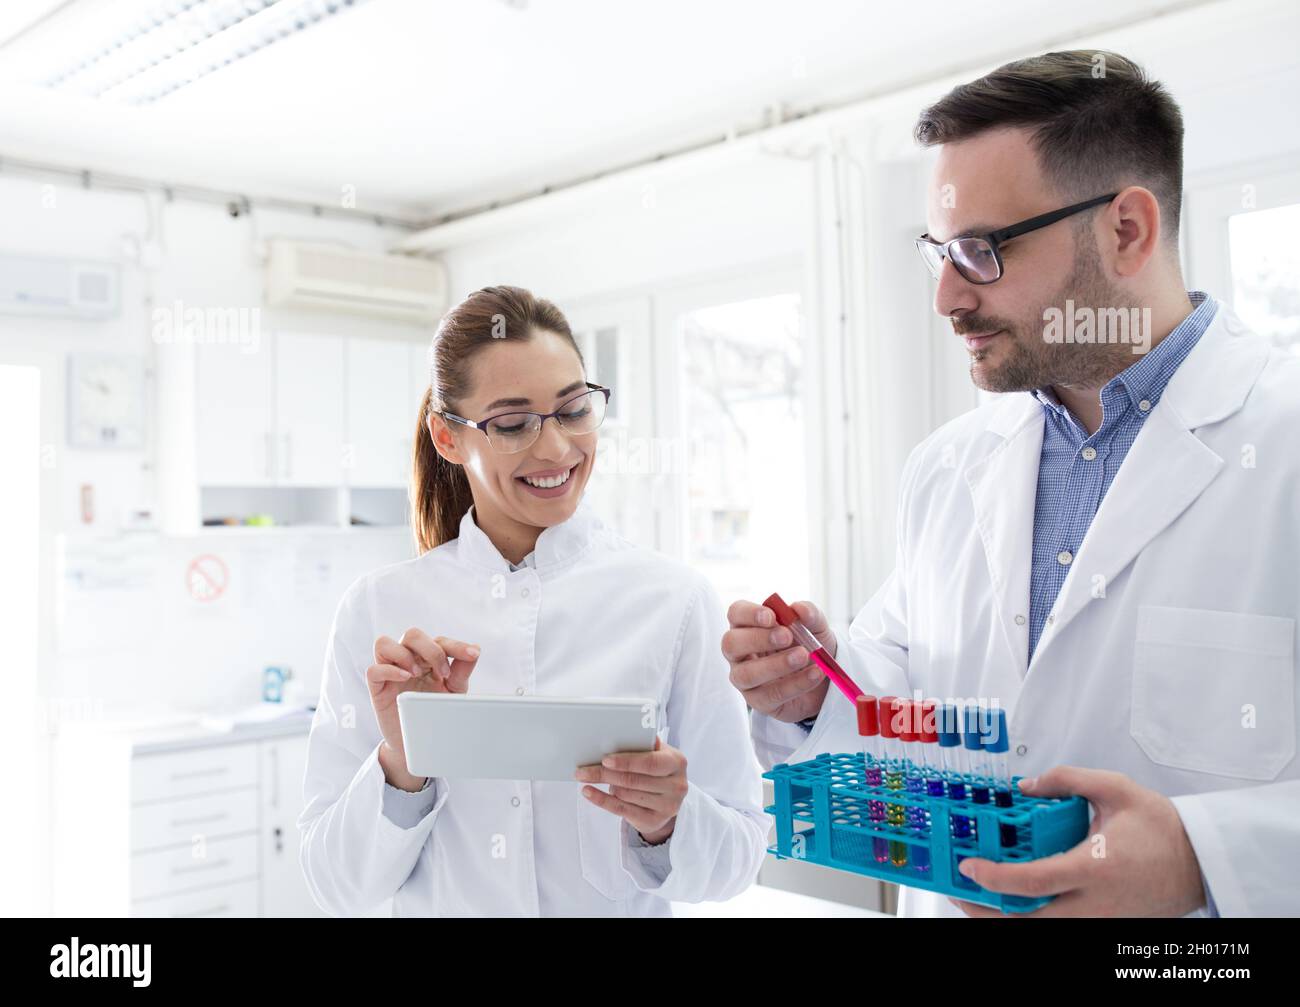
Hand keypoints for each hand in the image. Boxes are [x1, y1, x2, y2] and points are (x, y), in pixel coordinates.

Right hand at [367, 628, 479, 790]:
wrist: (419, 743)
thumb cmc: (435, 711)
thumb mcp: (453, 691)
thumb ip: (462, 670)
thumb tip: (476, 649)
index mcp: (428, 658)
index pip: (439, 640)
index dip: (456, 645)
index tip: (472, 654)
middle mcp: (408, 660)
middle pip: (412, 635)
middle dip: (431, 649)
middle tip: (444, 673)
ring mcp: (390, 672)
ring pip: (383, 643)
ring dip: (404, 654)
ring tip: (418, 673)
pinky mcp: (377, 688)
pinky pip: (373, 670)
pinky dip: (389, 670)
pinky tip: (405, 678)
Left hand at [574, 738, 687, 844]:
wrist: (669, 798)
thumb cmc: (658, 767)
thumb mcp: (657, 753)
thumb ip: (643, 744)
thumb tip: (621, 734)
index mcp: (677, 762)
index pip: (650, 762)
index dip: (626, 762)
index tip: (604, 759)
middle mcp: (676, 786)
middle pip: (633, 780)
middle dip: (604, 774)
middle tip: (582, 770)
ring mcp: (667, 806)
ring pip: (626, 794)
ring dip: (604, 785)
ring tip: (587, 777)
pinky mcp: (654, 821)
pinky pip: (622, 810)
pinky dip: (602, 800)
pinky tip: (588, 792)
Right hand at [722, 598, 833, 722]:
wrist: (824, 681)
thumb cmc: (809, 646)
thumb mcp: (816, 627)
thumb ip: (810, 614)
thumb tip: (799, 609)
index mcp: (748, 626)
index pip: (736, 614)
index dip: (748, 613)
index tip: (772, 616)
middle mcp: (739, 652)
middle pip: (731, 643)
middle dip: (757, 639)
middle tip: (787, 636)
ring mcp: (745, 678)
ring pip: (745, 674)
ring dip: (775, 664)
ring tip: (803, 656)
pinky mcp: (758, 701)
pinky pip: (770, 695)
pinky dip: (796, 684)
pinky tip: (814, 674)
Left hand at [949, 766, 1206, 916]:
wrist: (1200, 862)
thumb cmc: (1162, 829)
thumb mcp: (1115, 789)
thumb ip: (1067, 780)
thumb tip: (1026, 785)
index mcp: (1095, 868)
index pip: (1033, 881)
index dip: (995, 878)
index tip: (969, 867)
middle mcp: (1095, 902)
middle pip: (1028, 921)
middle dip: (987, 911)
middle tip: (959, 891)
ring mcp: (1099, 919)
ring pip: (1041, 929)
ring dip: (1005, 918)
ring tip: (977, 899)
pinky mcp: (1102, 924)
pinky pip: (1058, 926)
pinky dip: (1030, 917)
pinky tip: (1012, 902)